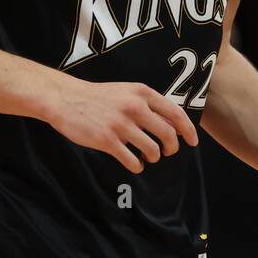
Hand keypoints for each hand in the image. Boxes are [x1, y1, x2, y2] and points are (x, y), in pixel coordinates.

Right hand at [44, 78, 198, 173]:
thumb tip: (172, 124)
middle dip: (171, 148)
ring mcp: (121, 125)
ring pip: (152, 150)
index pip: (176, 113)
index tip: (192, 142)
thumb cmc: (98, 97)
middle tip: (167, 152)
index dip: (188, 130)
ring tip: (146, 157)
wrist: (65, 99)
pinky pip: (132, 160)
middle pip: (168, 134)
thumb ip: (148, 104)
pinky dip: (137, 166)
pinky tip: (134, 164)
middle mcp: (135, 107)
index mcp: (142, 93)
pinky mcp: (107, 140)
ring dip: (153, 157)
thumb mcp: (126, 91)